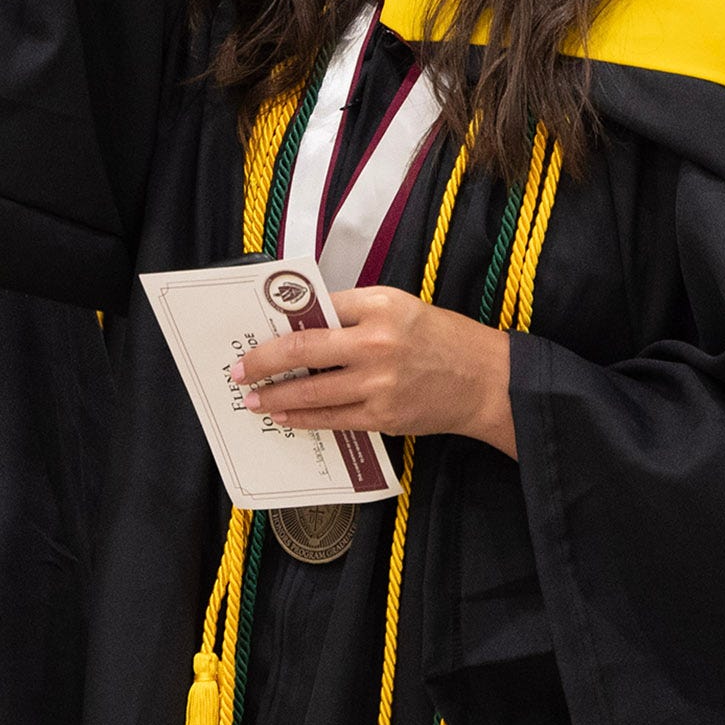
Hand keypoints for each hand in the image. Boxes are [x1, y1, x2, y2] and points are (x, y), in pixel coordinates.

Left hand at [231, 285, 513, 454]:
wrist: (487, 380)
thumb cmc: (439, 338)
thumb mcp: (398, 307)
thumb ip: (351, 312)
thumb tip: (299, 324)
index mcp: (377, 305)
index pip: (314, 309)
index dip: (277, 322)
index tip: (252, 333)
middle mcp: (375, 342)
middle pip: (301, 351)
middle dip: (261, 362)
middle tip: (237, 370)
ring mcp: (378, 382)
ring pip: (310, 392)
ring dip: (274, 397)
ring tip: (252, 399)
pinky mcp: (383, 415)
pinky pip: (331, 419)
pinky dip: (302, 418)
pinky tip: (284, 416)